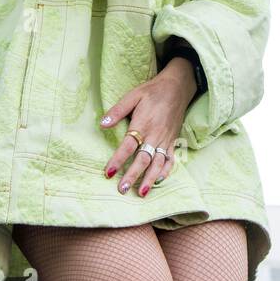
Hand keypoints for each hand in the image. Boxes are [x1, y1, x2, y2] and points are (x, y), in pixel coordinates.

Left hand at [99, 58, 195, 196]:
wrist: (177, 87)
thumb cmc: (152, 91)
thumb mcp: (133, 95)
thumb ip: (117, 111)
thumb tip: (102, 124)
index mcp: (143, 123)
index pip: (128, 146)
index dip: (118, 160)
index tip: (108, 173)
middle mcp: (155, 134)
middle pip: (143, 159)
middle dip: (132, 175)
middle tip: (121, 189)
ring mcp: (166, 139)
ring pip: (158, 163)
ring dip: (149, 179)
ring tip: (141, 193)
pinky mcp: (173, 141)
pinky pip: (171, 159)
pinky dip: (166, 171)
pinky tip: (158, 181)